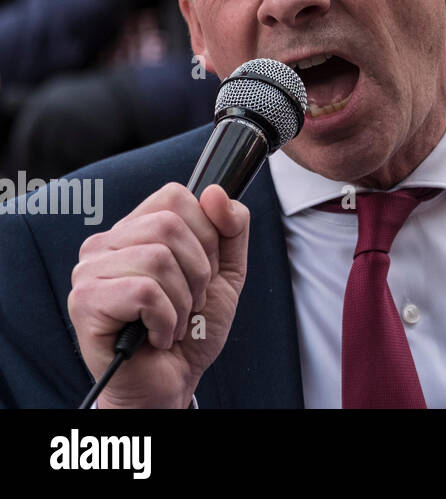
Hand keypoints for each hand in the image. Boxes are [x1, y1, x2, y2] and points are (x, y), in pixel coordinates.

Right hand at [68, 182, 248, 408]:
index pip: (174, 196)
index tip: (205, 269)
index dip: (205, 232)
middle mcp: (106, 244)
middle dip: (198, 270)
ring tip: (173, 320)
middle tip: (190, 301)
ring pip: (157, 258)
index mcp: (136, 229)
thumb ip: (231, 227)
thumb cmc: (192, 328)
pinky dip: (165, 318)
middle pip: (168, 224)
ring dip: (182, 299)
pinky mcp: (85, 302)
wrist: (173, 382)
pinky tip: (157, 334)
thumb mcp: (228, 270)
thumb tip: (215, 192)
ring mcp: (90, 272)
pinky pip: (143, 292)